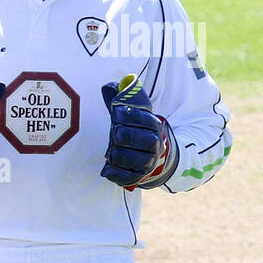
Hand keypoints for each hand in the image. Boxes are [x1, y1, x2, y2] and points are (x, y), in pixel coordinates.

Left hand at [100, 74, 172, 188]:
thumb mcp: (130, 111)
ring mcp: (147, 162)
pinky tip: (107, 167)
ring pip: (130, 158)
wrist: (149, 154)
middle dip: (121, 134)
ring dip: (115, 154)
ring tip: (111, 151)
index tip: (115, 112)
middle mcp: (154, 144)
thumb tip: (109, 86)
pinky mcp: (138, 176)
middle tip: (114, 133)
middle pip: (138, 139)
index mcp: (154, 125)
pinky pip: (125, 176)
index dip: (127, 114)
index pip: (143, 118)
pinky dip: (113, 172)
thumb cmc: (134, 128)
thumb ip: (119, 98)